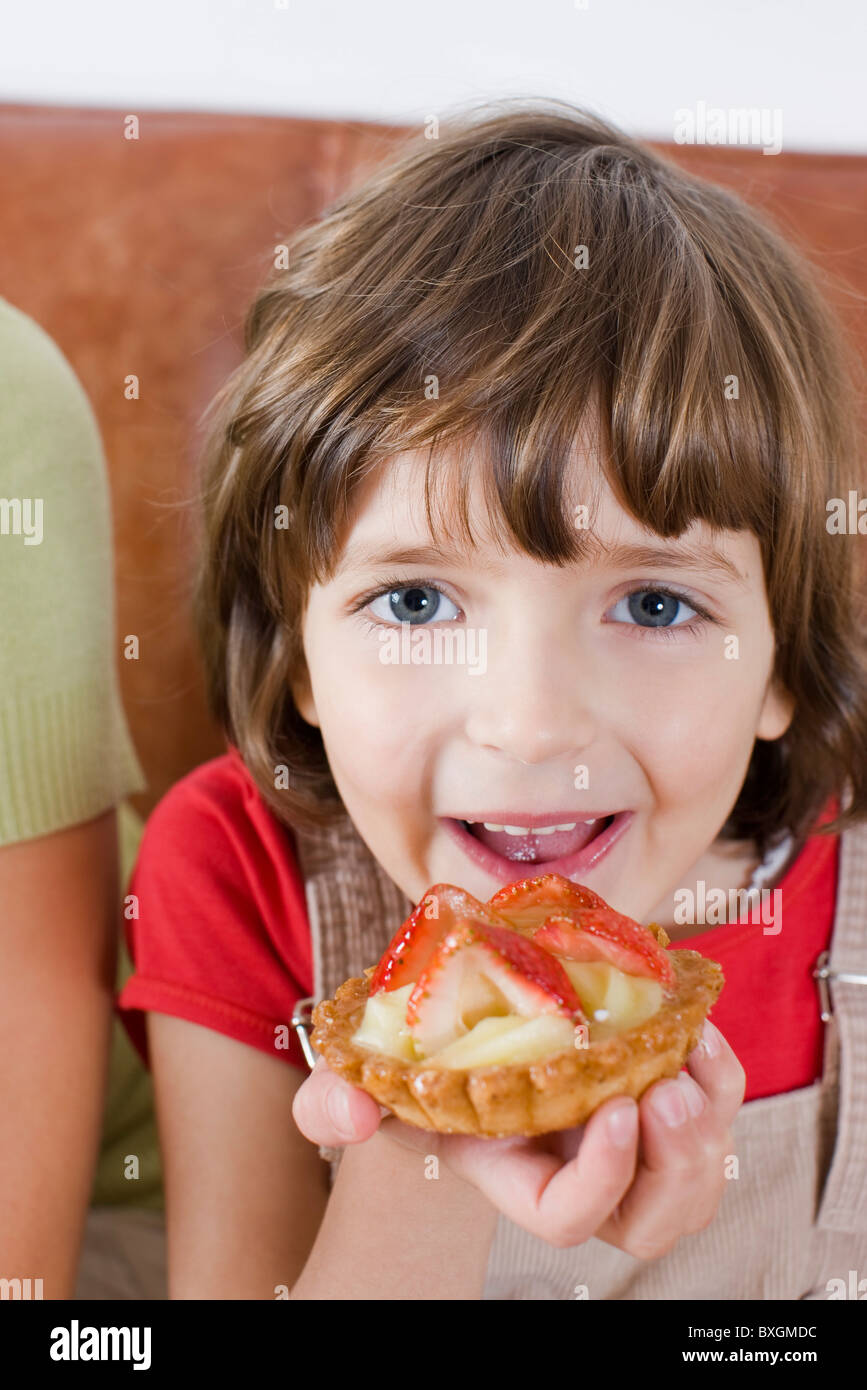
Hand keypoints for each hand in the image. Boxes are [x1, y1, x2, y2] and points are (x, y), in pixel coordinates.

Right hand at [291, 1018, 744, 1257]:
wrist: (462, 1024)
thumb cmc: (412, 1062)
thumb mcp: (362, 1078)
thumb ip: (333, 1102)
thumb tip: (351, 1112)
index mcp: (513, 1173)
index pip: (568, 1216)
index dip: (602, 1178)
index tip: (617, 1105)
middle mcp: (577, 1174)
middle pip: (650, 1220)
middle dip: (675, 1163)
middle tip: (669, 1088)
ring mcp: (625, 1145)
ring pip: (693, 1181)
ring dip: (708, 1123)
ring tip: (690, 1052)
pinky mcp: (657, 1101)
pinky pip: (715, 1116)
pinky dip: (721, 1079)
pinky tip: (697, 1028)